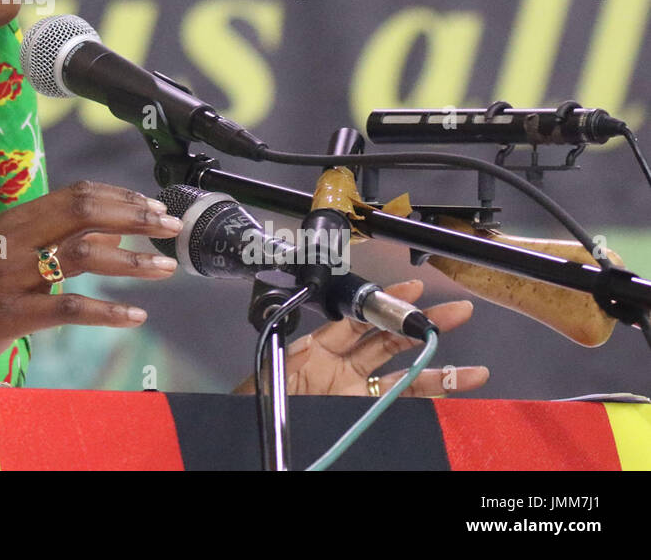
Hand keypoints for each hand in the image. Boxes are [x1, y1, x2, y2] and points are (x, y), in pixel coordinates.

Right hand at [0, 181, 180, 390]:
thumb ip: (35, 241)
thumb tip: (87, 232)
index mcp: (12, 223)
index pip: (76, 195)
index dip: (121, 198)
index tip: (153, 207)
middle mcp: (13, 241)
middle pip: (84, 212)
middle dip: (135, 217)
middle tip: (170, 227)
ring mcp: (10, 277)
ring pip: (83, 254)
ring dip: (131, 260)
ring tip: (164, 268)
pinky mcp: (8, 315)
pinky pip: (67, 307)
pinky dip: (106, 311)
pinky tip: (134, 316)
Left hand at [233, 279, 489, 397]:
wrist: (256, 438)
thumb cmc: (258, 402)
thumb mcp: (272, 371)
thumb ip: (297, 354)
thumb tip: (313, 340)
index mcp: (317, 349)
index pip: (358, 319)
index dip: (387, 304)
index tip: (412, 291)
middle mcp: (341, 368)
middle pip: (388, 341)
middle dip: (422, 326)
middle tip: (455, 312)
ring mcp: (354, 392)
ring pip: (402, 376)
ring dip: (437, 371)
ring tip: (473, 371)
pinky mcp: (360, 413)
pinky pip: (397, 404)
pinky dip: (426, 400)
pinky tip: (451, 396)